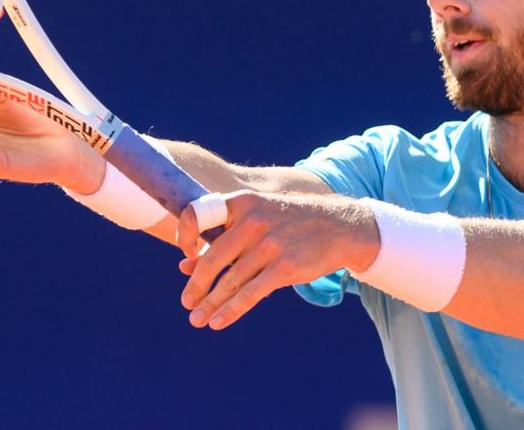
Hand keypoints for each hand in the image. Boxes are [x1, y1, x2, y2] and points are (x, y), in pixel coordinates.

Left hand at [175, 190, 378, 329]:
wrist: (339, 227)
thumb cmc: (290, 224)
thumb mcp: (258, 218)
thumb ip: (224, 238)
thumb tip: (184, 266)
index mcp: (241, 203)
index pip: (198, 214)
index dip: (184, 236)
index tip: (184, 258)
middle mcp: (253, 221)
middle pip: (212, 259)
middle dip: (196, 286)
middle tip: (187, 302)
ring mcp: (270, 245)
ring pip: (229, 281)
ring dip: (210, 304)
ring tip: (198, 319)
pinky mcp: (285, 267)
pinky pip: (250, 294)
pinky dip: (231, 311)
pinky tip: (219, 322)